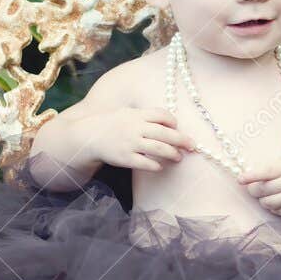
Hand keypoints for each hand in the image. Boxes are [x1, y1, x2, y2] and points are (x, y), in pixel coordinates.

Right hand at [84, 106, 198, 171]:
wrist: (88, 136)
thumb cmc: (112, 124)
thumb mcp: (127, 113)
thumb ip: (146, 116)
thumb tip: (169, 123)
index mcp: (137, 115)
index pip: (162, 115)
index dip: (173, 122)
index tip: (177, 128)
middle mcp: (135, 128)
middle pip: (165, 133)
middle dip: (182, 140)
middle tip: (192, 146)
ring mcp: (130, 143)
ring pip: (158, 148)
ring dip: (172, 153)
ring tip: (179, 157)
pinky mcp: (125, 158)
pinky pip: (145, 163)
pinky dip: (155, 165)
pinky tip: (160, 166)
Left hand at [238, 157, 280, 217]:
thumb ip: (277, 168)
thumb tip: (255, 177)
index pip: (264, 172)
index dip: (250, 176)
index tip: (240, 179)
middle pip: (262, 190)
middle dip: (253, 190)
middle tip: (252, 188)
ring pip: (267, 203)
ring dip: (263, 200)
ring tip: (266, 196)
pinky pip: (278, 211)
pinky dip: (273, 208)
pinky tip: (276, 202)